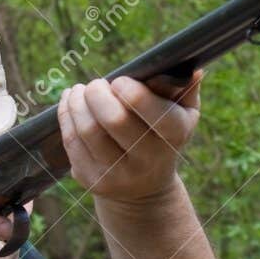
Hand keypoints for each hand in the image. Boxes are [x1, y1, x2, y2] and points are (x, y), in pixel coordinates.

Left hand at [58, 72, 201, 205]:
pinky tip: (70, 102)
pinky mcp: (92, 179)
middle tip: (96, 84)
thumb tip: (192, 70)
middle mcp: (147, 160)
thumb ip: (186, 88)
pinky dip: (66, 115)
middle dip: (98, 93)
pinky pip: (71, 142)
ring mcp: (117, 174)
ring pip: (87, 130)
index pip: (155, 114)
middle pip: (114, 120)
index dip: (132, 92)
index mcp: (174, 136)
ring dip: (77, 102)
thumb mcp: (183, 114)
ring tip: (81, 91)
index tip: (120, 81)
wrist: (144, 189)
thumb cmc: (163, 135)